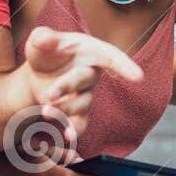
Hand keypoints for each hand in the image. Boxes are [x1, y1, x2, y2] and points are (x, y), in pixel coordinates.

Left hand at [20, 26, 145, 151]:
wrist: (37, 74)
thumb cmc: (45, 52)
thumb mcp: (40, 41)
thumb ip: (43, 37)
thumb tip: (46, 40)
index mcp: (89, 50)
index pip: (110, 56)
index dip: (124, 66)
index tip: (138, 77)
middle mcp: (91, 73)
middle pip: (85, 79)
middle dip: (66, 87)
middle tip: (48, 95)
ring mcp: (85, 94)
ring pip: (82, 104)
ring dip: (63, 109)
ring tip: (45, 111)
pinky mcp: (76, 112)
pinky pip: (82, 123)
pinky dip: (76, 131)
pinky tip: (68, 137)